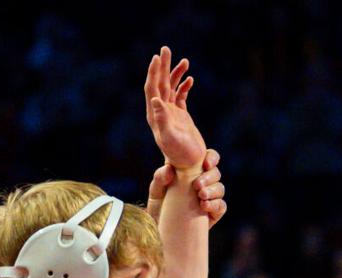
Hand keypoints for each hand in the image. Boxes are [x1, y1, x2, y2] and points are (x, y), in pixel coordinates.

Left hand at [144, 47, 206, 170]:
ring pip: (171, 88)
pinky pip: (180, 96)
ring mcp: (171, 113)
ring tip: (184, 61)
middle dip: (163, 66)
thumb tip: (155, 99)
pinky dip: (184, 86)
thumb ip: (162, 118)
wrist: (189, 164)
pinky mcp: (181, 116)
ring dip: (175, 74)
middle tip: (166, 49)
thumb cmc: (179, 153)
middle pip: (160, 84)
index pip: (152, 89)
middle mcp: (160, 112)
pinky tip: (190, 79)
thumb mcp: (169, 136)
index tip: (157, 57)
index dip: (154, 73)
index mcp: (155, 115)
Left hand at [147, 149, 225, 227]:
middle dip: (209, 177)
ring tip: (201, 196)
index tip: (205, 164)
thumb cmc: (159, 207)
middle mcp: (203, 183)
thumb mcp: (156, 192)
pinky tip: (204, 206)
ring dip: (212, 190)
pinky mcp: (213, 213)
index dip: (211, 158)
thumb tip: (169, 169)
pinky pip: (221, 206)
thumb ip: (159, 178)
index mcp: (192, 172)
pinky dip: (215, 205)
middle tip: (197, 185)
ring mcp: (210, 198)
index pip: (208, 159)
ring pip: (220, 188)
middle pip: (216, 173)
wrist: (160, 231)